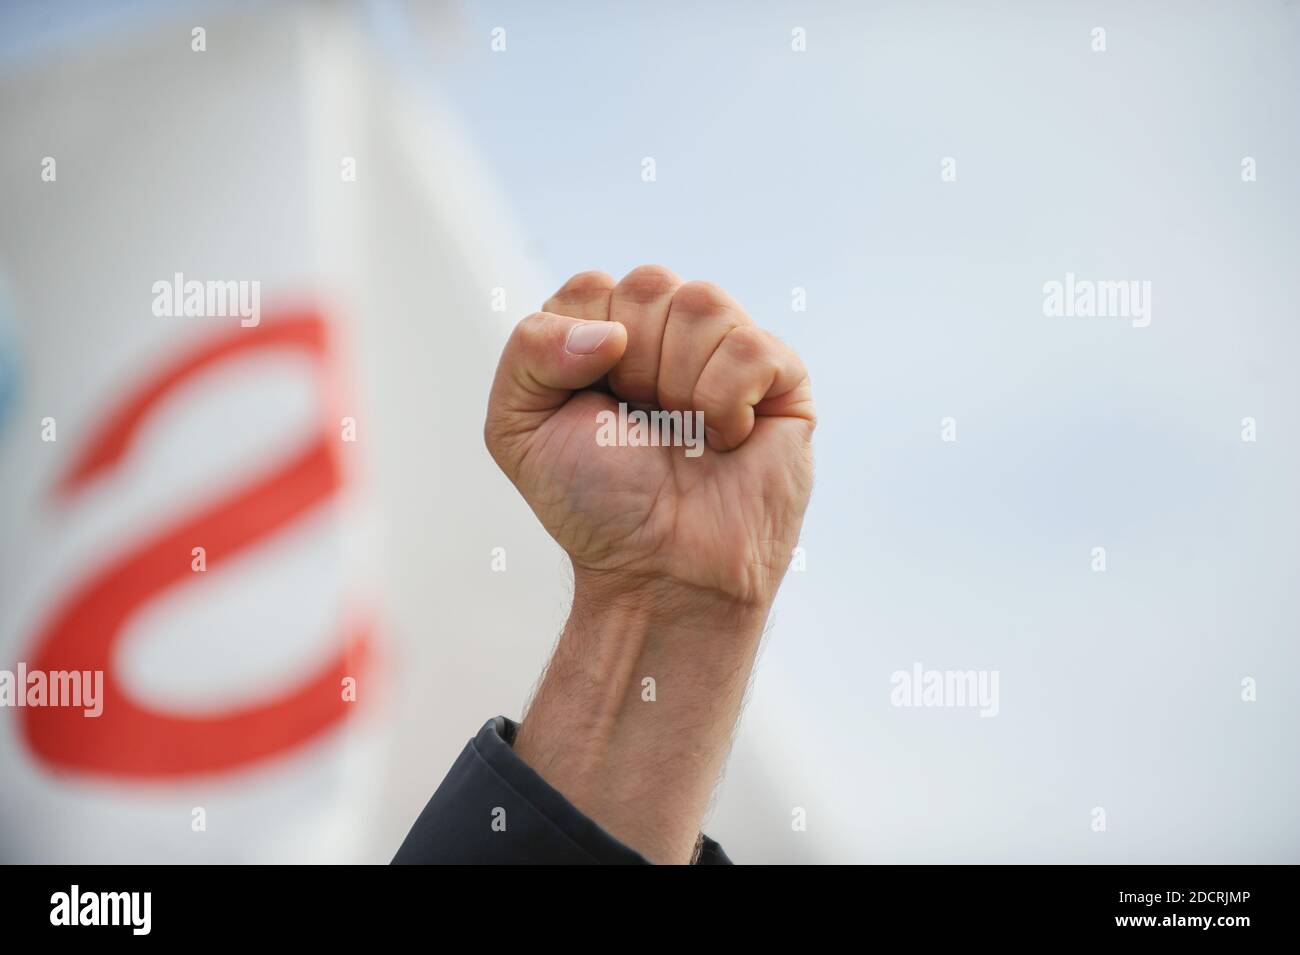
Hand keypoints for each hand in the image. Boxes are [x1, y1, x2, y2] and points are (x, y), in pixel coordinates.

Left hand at [484, 266, 815, 612]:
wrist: (662, 572)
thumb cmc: (596, 505)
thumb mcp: (517, 428)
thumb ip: (528, 350)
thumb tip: (608, 330)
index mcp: (606, 335)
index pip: (592, 288)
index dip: (584, 347)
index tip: (591, 406)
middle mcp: (668, 333)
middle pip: (650, 285)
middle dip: (634, 367)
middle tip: (643, 426)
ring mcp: (729, 352)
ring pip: (703, 303)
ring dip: (680, 385)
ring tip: (685, 434)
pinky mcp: (782, 379)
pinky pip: (751, 347)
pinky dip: (727, 402)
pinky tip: (726, 440)